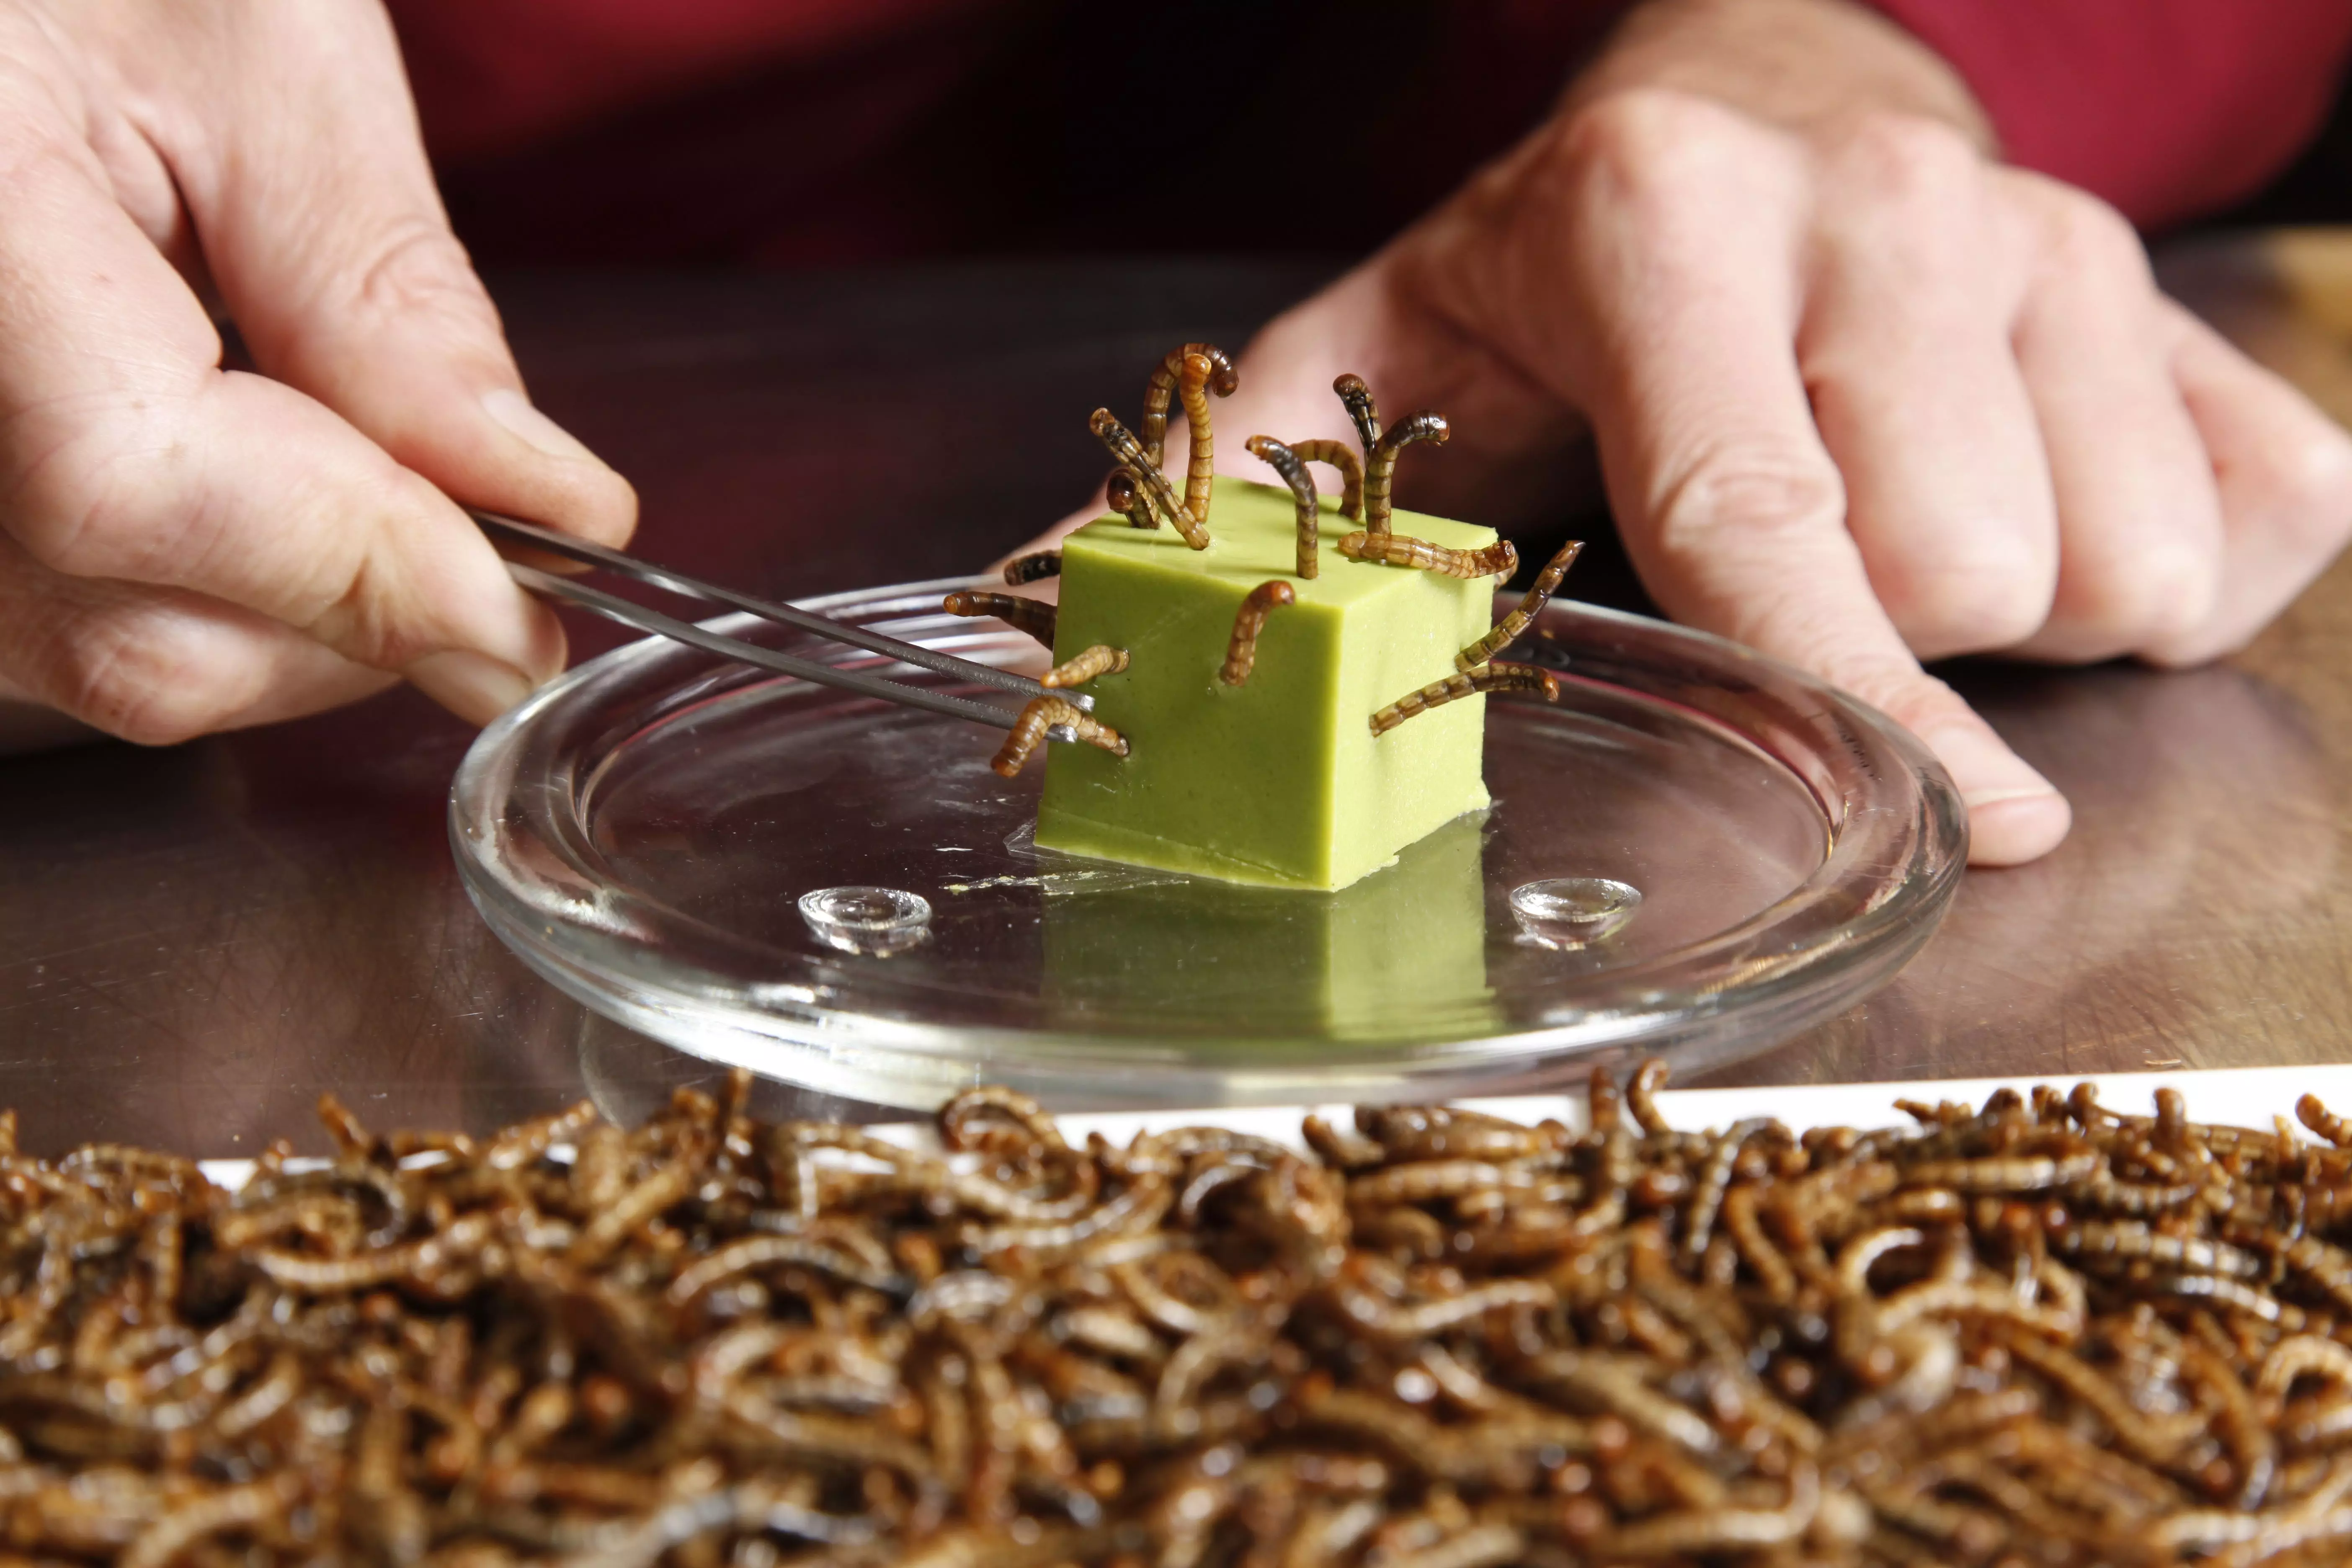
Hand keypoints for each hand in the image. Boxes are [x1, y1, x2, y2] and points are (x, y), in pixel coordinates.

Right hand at [0, 0, 634, 746]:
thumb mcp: (268, 62)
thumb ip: (388, 304)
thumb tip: (543, 509)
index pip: (129, 486)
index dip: (361, 572)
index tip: (526, 611)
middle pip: (123, 626)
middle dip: (352, 623)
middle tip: (489, 554)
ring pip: (89, 658)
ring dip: (285, 622)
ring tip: (366, 491)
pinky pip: (51, 626)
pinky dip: (199, 595)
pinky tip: (262, 492)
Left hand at [1029, 0, 2351, 866]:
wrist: (1764, 93)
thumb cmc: (1559, 266)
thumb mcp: (1382, 342)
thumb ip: (1247, 480)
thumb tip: (1052, 609)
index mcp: (1672, 231)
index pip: (1776, 526)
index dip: (1851, 701)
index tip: (1940, 827)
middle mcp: (1894, 219)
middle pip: (1966, 571)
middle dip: (1890, 638)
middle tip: (1796, 566)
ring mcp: (2062, 248)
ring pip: (2124, 563)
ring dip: (2021, 611)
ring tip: (1899, 531)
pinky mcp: (2178, 297)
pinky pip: (2269, 516)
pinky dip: (2174, 568)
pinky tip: (2040, 508)